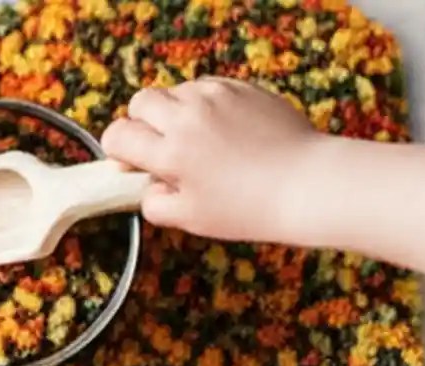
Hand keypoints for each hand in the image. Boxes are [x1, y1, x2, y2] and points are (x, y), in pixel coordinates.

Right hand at [100, 77, 328, 243]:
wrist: (306, 184)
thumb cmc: (249, 209)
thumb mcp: (192, 219)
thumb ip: (155, 203)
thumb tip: (144, 189)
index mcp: (171, 151)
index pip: (119, 134)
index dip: (118, 149)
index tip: (130, 161)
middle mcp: (188, 115)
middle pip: (142, 102)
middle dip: (143, 123)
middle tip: (163, 148)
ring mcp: (216, 96)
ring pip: (176, 92)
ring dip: (177, 113)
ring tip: (201, 141)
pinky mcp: (241, 87)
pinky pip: (209, 88)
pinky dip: (207, 106)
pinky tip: (226, 131)